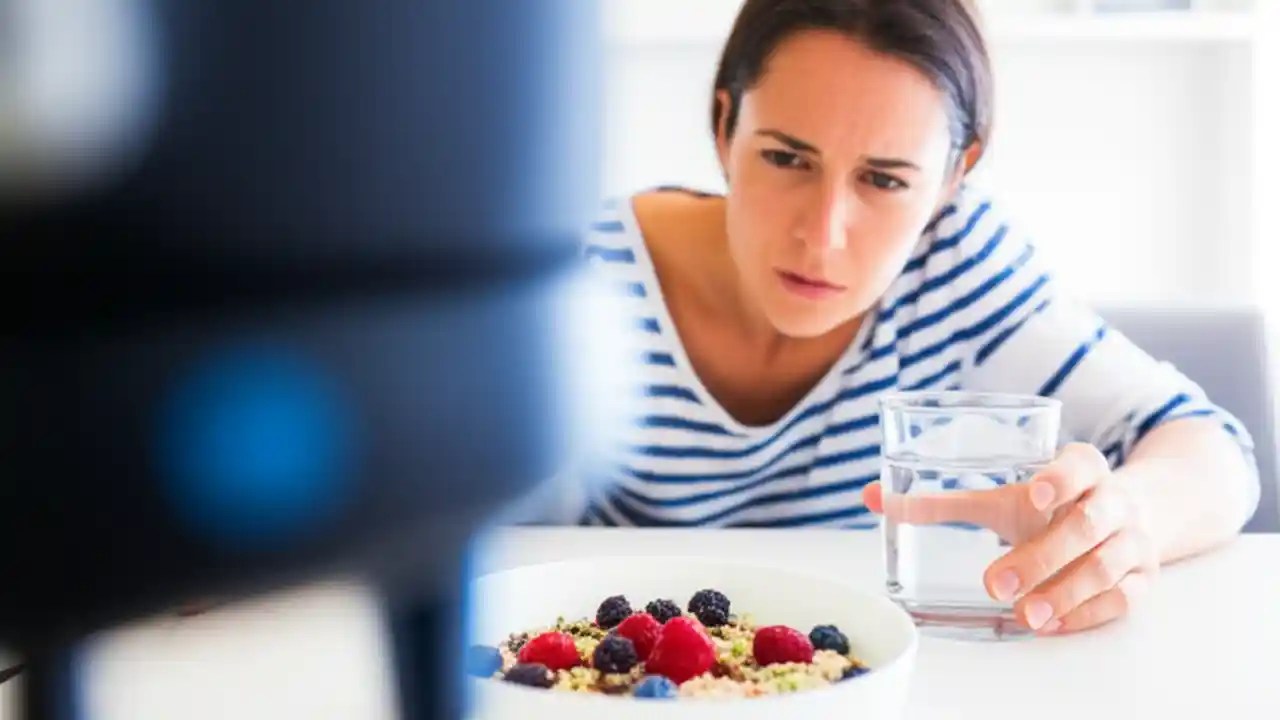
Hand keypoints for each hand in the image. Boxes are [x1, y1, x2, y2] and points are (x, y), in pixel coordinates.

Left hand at [864, 443, 1158, 633]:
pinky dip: (1088, 612)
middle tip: (997, 582)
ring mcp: (1133, 539)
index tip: (1030, 494)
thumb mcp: (1003, 496)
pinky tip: (1053, 624)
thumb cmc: (1048, 503)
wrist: (1132, 513)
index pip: (1080, 463)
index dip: (1059, 477)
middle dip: (1044, 554)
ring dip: (1067, 592)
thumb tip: (870, 497)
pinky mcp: (1142, 575)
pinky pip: (1123, 597)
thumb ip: (941, 500)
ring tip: (1024, 615)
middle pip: (1088, 523)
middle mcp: (1113, 500)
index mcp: (1081, 468)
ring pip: (1108, 564)